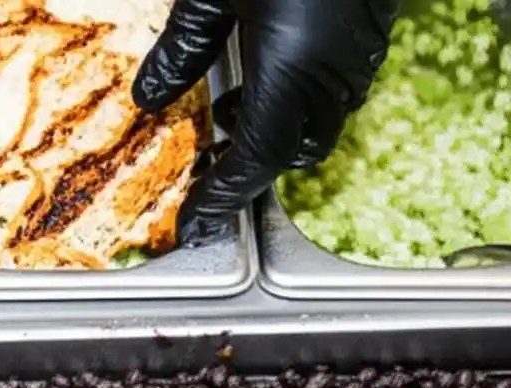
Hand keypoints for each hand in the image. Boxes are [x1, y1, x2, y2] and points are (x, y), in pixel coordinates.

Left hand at [132, 0, 399, 243]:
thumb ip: (180, 49)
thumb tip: (149, 97)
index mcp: (291, 70)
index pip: (255, 159)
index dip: (223, 198)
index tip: (196, 225)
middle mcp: (332, 72)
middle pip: (292, 150)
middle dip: (250, 168)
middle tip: (206, 171)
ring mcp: (358, 53)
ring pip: (320, 120)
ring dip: (274, 132)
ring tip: (227, 117)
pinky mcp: (369, 31)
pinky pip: (336, 87)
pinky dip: (298, 100)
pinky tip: (265, 72)